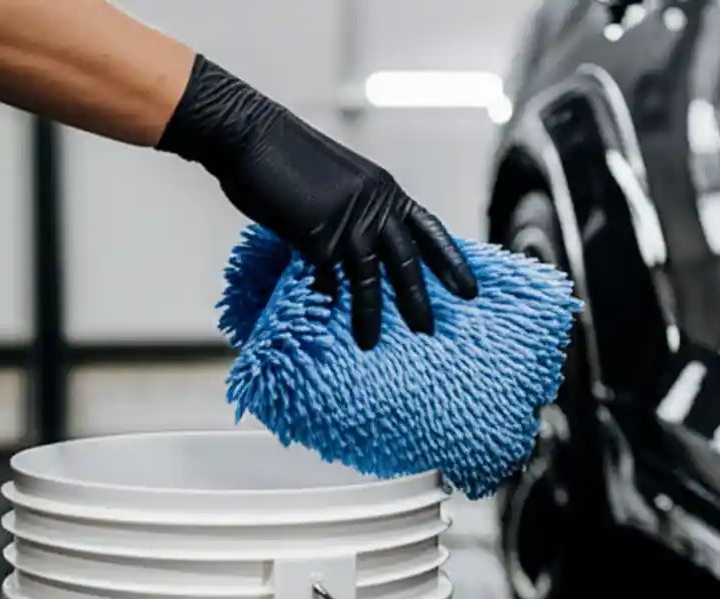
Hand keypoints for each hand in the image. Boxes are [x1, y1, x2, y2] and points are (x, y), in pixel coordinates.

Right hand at [156, 55, 477, 348]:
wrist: (249, 134)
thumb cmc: (286, 158)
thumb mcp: (339, 182)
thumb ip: (356, 211)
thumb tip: (359, 251)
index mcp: (385, 190)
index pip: (430, 230)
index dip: (451, 261)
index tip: (469, 290)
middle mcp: (375, 204)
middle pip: (406, 261)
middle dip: (418, 299)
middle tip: (429, 329)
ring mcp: (348, 219)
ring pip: (369, 278)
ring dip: (371, 314)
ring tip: (371, 343)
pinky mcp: (317, 234)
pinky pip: (328, 277)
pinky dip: (327, 299)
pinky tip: (326, 317)